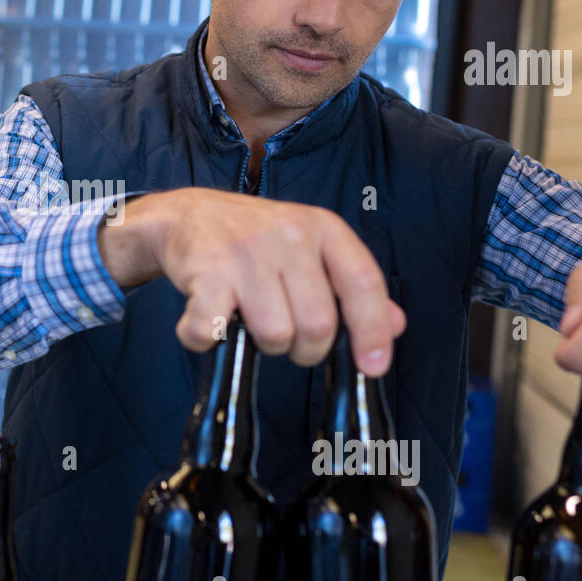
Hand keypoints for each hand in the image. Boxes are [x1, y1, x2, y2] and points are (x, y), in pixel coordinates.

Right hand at [97, 188, 405, 374]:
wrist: (186, 214)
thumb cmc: (253, 239)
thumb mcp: (309, 249)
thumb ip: (350, 286)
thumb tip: (394, 326)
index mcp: (322, 228)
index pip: (363, 282)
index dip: (372, 330)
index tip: (373, 367)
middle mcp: (288, 235)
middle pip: (318, 324)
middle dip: (306, 349)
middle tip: (288, 338)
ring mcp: (246, 252)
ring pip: (275, 334)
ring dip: (261, 345)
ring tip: (246, 321)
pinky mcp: (206, 271)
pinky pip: (216, 332)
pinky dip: (205, 340)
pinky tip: (203, 323)